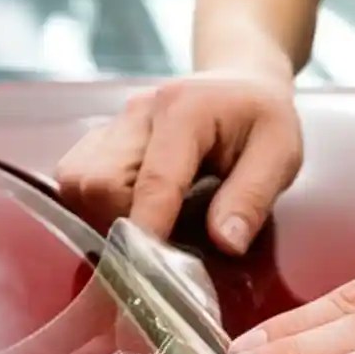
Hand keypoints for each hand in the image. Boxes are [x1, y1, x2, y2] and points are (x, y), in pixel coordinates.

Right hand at [55, 70, 302, 254]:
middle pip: (96, 182)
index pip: (153, 181)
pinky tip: (129, 210)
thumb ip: (252, 196)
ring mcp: (114, 123)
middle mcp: (138, 113)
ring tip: (145, 224)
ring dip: (101, 215)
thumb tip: (225, 243)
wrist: (240, 82)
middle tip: (159, 240)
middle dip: (121, 224)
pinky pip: (74, 177)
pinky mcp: (101, 137)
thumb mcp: (279, 153)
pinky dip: (93, 205)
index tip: (150, 272)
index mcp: (184, 111)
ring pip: (76, 182)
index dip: (147, 231)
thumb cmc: (262, 119)